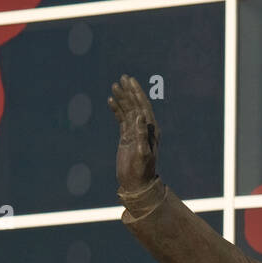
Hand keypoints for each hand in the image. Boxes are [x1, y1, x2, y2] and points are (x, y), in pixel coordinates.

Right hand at [108, 74, 159, 192]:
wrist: (136, 184)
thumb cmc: (142, 171)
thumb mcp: (142, 153)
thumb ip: (141, 135)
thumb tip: (139, 115)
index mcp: (150, 131)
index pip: (144, 107)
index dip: (137, 93)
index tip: (130, 81)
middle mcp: (144, 129)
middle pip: (136, 106)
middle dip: (129, 92)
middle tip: (122, 78)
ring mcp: (135, 133)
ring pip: (128, 111)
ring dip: (122, 98)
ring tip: (114, 86)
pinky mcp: (127, 137)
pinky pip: (121, 120)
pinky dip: (116, 110)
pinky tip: (110, 101)